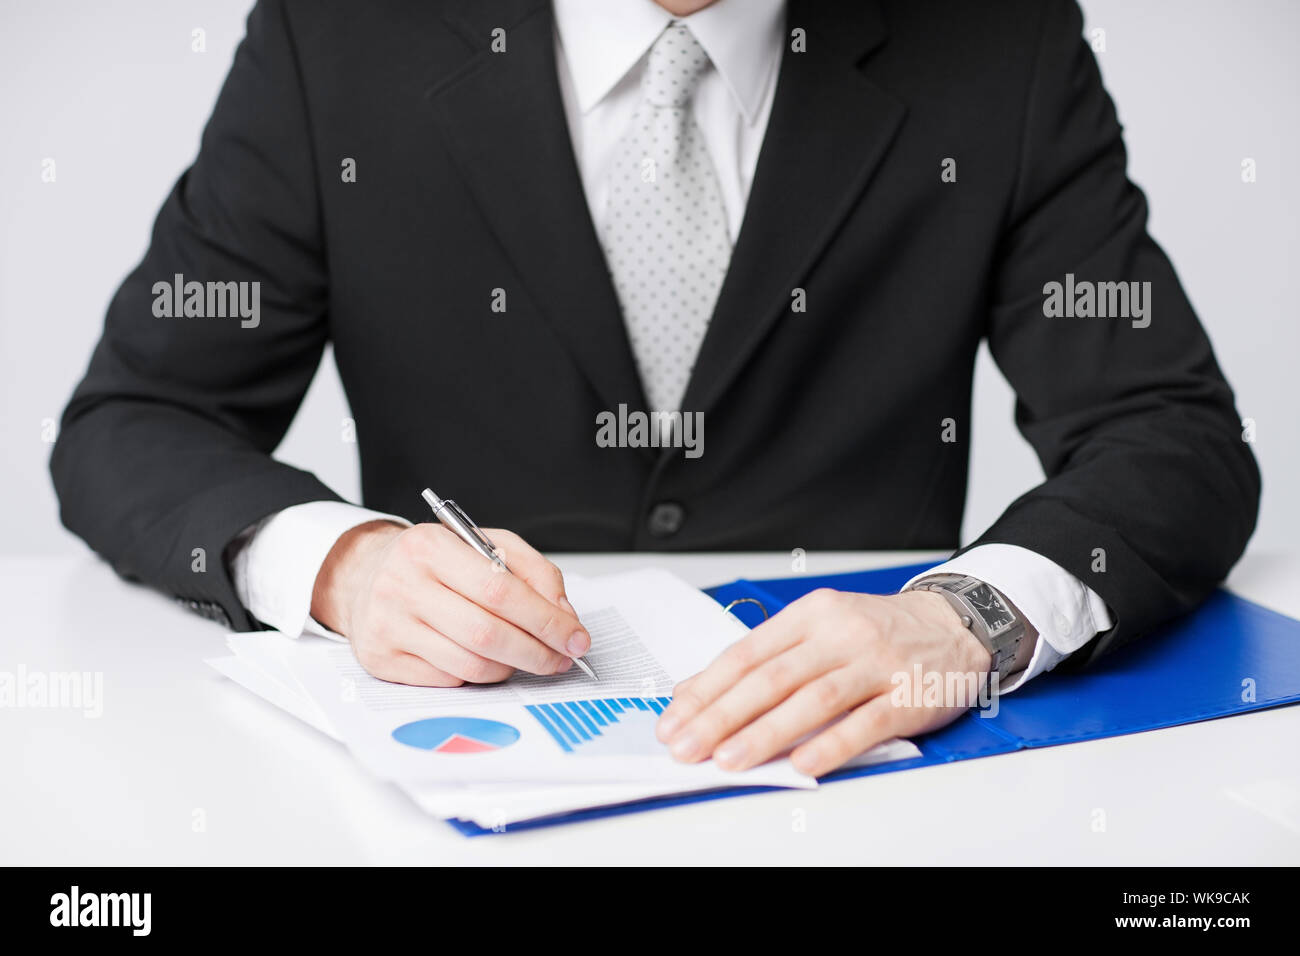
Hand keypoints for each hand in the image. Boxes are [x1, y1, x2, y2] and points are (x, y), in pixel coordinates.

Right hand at [310, 521, 588, 685]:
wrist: (365, 574)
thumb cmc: (432, 562)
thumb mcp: (485, 546)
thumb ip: (533, 572)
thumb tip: (563, 617)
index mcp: (430, 547)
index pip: (500, 590)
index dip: (546, 620)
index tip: (575, 637)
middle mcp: (402, 585)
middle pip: (487, 633)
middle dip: (537, 652)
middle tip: (562, 658)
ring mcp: (388, 625)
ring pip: (471, 664)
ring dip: (511, 667)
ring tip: (524, 657)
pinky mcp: (382, 660)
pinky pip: (449, 680)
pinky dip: (477, 674)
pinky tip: (483, 658)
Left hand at [655, 589, 993, 776]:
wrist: (957, 624)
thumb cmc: (878, 632)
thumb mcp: (818, 629)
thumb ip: (763, 658)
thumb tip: (696, 690)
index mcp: (810, 616)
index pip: (745, 654)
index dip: (705, 689)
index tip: (673, 720)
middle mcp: (839, 634)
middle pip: (770, 678)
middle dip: (721, 716)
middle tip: (687, 746)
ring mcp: (875, 664)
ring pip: (811, 699)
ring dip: (765, 733)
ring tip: (729, 760)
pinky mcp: (908, 696)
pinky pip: (864, 722)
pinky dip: (830, 744)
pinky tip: (801, 764)